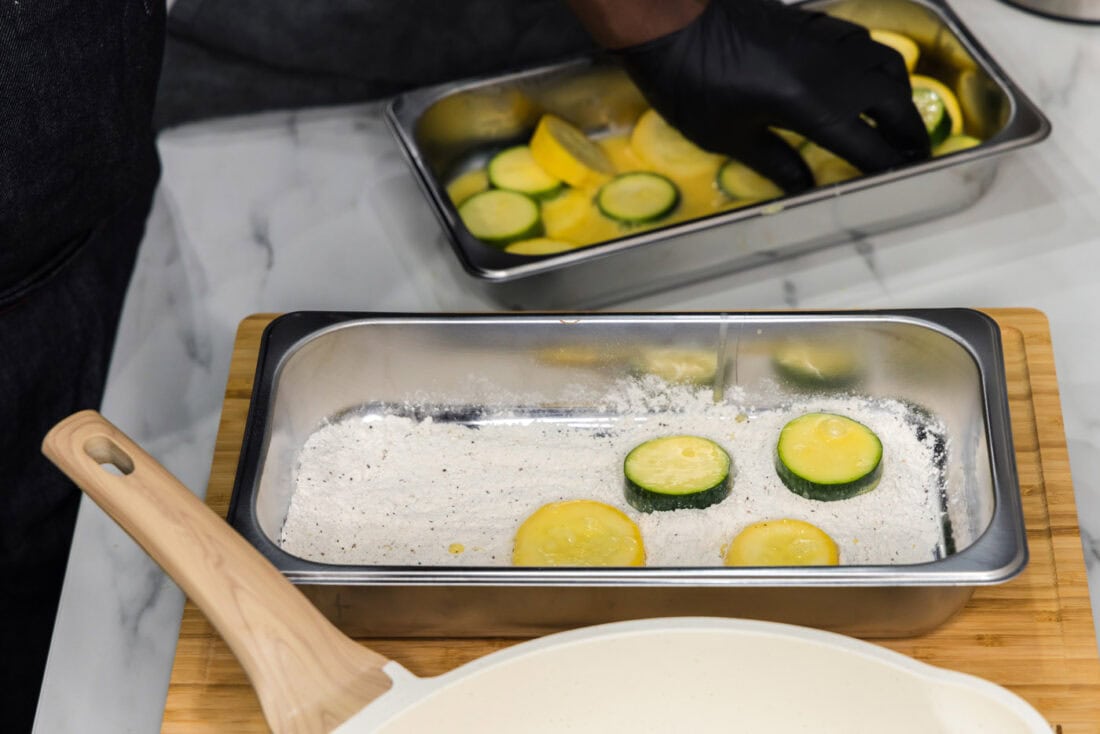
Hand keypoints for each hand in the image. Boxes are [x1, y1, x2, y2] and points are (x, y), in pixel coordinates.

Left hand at [616, 0, 929, 192]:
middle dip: (907, 128)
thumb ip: (774, 161)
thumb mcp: (727, 136)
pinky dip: (874, 59)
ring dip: (897, 91)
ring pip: (882, 60)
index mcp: (808, 105)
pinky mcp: (808, 21)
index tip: (901, 177)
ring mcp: (821, 39)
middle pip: (889, 97)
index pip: (865, 141)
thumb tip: (804, 186)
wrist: (670, 21)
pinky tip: (865, 72)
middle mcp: (827, 68)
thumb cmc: (688, 83)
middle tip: (912, 150)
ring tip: (896, 115)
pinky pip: (859, 39)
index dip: (887, 162)